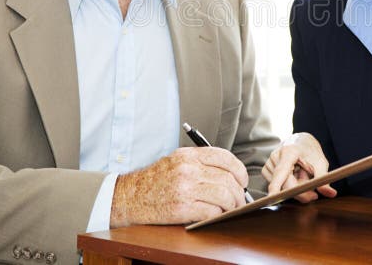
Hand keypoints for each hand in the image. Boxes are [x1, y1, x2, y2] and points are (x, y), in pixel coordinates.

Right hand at [110, 146, 248, 226]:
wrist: (129, 197)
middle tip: (239, 199)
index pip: (225, 158)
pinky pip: (211, 212)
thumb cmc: (154, 180)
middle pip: (228, 179)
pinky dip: (218, 215)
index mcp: (188, 155)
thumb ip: (200, 162)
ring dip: (232, 205)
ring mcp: (185, 189)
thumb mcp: (176, 160)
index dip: (239, 170)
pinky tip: (215, 215)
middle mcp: (187, 170)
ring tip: (229, 208)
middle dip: (239, 192)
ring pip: (224, 196)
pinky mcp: (181, 209)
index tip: (242, 179)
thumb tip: (229, 172)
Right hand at [261, 132, 336, 202]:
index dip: (276, 186)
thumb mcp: (320, 162)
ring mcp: (269, 163)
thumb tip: (331, 193)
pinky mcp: (266, 170)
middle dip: (300, 192)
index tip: (272, 198)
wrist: (300, 141)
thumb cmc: (310, 151)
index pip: (281, 172)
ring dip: (295, 187)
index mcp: (289, 151)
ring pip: (282, 187)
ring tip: (302, 174)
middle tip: (314, 194)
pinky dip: (289, 185)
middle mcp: (275, 156)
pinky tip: (294, 175)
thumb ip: (323, 179)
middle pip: (284, 184)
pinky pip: (279, 185)